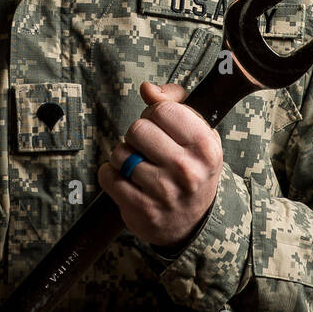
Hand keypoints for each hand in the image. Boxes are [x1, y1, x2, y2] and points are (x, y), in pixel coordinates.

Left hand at [98, 80, 222, 248]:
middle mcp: (186, 168)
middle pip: (137, 128)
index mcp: (204, 146)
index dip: (154, 114)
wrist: (191, 224)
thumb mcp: (198, 134)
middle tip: (148, 148)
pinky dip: (111, 175)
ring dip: (124, 156)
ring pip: (120, 152)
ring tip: (139, 166)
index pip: (162, 109)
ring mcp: (163, 190)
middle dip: (137, 136)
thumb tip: (147, 88)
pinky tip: (127, 180)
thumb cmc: (192, 170)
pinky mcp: (141, 208)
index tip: (159, 126)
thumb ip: (175, 103)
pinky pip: (107, 175)